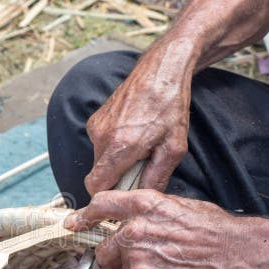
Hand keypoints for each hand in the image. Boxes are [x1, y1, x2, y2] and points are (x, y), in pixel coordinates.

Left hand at [65, 190, 259, 268]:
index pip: (100, 205)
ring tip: (161, 263)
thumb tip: (122, 220)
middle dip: (115, 254)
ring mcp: (137, 258)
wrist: (232, 253)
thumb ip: (143, 210)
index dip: (84, 216)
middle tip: (137, 255)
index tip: (73, 224)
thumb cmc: (209, 226)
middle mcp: (134, 230)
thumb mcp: (173, 203)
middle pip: (103, 248)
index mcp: (143, 205)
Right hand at [84, 41, 194, 194]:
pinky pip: (100, 145)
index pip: (96, 187)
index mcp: (120, 147)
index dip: (108, 197)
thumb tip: (141, 198)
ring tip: (141, 149)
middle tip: (141, 170)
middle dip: (116, 180)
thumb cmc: (171, 107)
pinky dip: (114, 148)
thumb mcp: (174, 148)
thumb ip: (156, 178)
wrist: (160, 70)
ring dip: (116, 163)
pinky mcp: (95, 119)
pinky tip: (133, 136)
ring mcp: (95, 126)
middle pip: (98, 175)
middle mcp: (101, 137)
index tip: (124, 197)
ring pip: (99, 160)